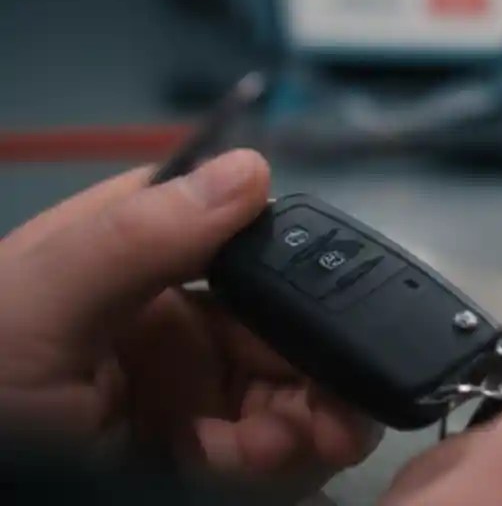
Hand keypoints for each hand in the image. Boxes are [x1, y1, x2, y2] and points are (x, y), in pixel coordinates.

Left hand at [0, 150, 380, 493]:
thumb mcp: (35, 314)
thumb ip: (135, 240)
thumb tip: (254, 168)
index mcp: (130, 260)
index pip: (234, 229)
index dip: (292, 255)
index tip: (330, 292)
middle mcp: (172, 322)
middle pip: (285, 317)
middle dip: (320, 353)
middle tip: (334, 398)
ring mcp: (192, 395)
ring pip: (297, 384)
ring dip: (319, 410)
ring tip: (314, 441)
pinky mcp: (206, 460)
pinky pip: (282, 449)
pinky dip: (300, 456)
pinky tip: (277, 466)